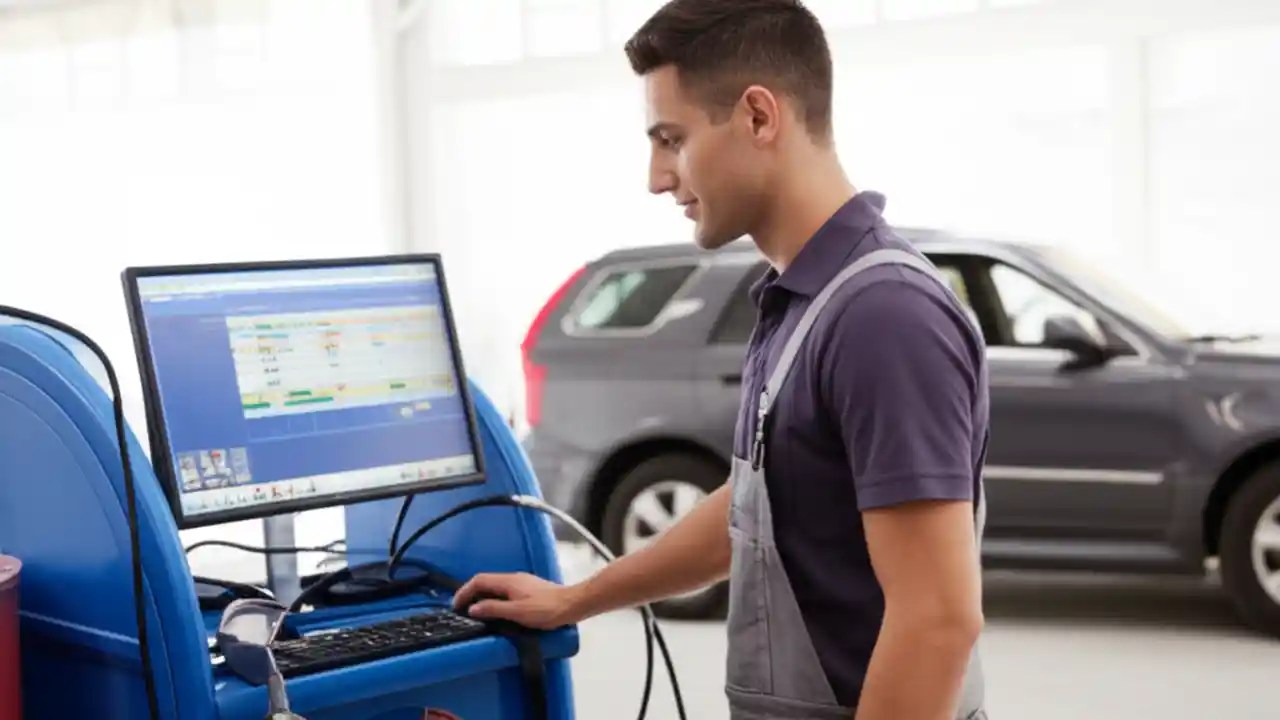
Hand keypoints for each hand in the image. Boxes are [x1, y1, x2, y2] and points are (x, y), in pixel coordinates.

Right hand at [452, 572, 584, 629]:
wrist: (572, 605)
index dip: (464, 591)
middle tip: (462, 609)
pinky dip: (494, 598)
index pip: (479, 580)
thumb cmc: (546, 610)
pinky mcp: (529, 589)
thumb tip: (473, 608)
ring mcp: (522, 583)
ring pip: (495, 586)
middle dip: (471, 593)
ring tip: (476, 611)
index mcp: (508, 581)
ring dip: (482, 596)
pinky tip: (496, 610)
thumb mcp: (516, 612)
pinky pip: (504, 591)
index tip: (456, 605)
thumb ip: (493, 609)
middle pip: (486, 581)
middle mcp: (513, 578)